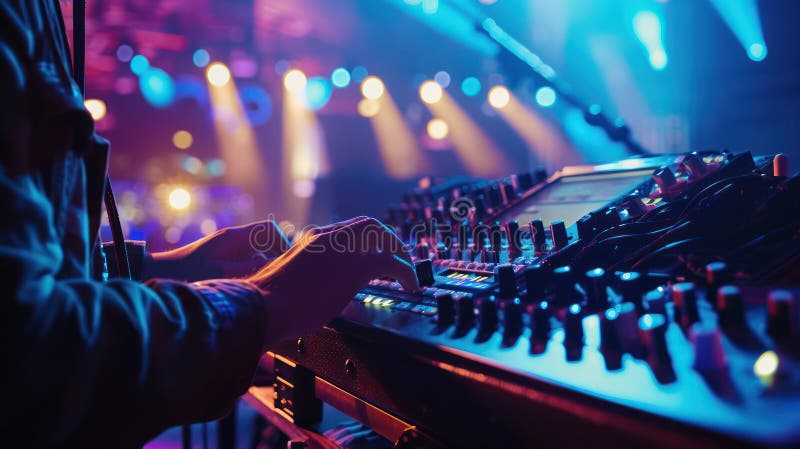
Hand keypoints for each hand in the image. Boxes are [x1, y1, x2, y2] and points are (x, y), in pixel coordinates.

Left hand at [146, 220, 289, 281]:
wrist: (156, 274)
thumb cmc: (183, 274)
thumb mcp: (217, 274)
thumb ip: (248, 269)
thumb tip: (275, 266)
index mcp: (233, 237)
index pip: (269, 231)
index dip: (283, 245)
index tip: (286, 265)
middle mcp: (234, 242)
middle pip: (268, 243)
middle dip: (278, 260)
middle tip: (279, 281)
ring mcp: (230, 252)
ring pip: (260, 256)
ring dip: (266, 270)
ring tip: (263, 287)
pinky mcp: (226, 264)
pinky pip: (249, 266)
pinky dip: (255, 276)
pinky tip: (249, 291)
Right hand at [248, 216, 418, 344]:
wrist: (261, 307)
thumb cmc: (265, 304)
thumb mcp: (284, 281)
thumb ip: (301, 277)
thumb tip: (304, 290)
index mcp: (309, 239)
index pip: (347, 229)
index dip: (366, 239)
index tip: (375, 251)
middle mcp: (326, 236)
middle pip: (368, 225)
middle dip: (387, 239)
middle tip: (399, 258)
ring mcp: (342, 247)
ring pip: (381, 237)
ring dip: (399, 252)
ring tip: (408, 271)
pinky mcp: (355, 266)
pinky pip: (391, 262)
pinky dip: (406, 272)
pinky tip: (411, 285)